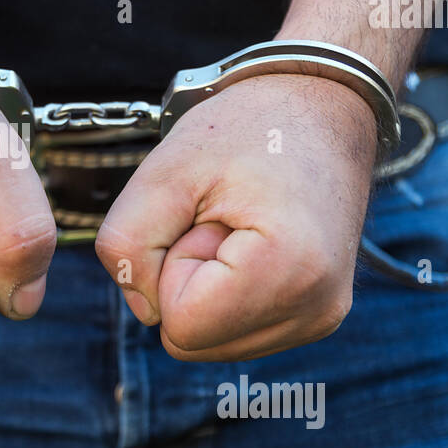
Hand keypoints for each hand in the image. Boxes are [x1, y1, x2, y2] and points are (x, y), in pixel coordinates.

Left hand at [95, 74, 377, 360]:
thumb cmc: (245, 128)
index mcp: (289, 272)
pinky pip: (232, 332)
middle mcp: (316, 310)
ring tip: (238, 226)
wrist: (321, 105)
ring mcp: (320, 318)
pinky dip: (224, 293)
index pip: (180, 323)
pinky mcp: (315, 317)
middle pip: (192, 340)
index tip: (207, 214)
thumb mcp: (163, 172)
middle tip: (220, 217)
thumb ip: (126, 244)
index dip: (171, 265)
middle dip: (186, 279)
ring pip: (209, 341)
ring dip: (205, 287)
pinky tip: (250, 243)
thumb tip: (144, 310)